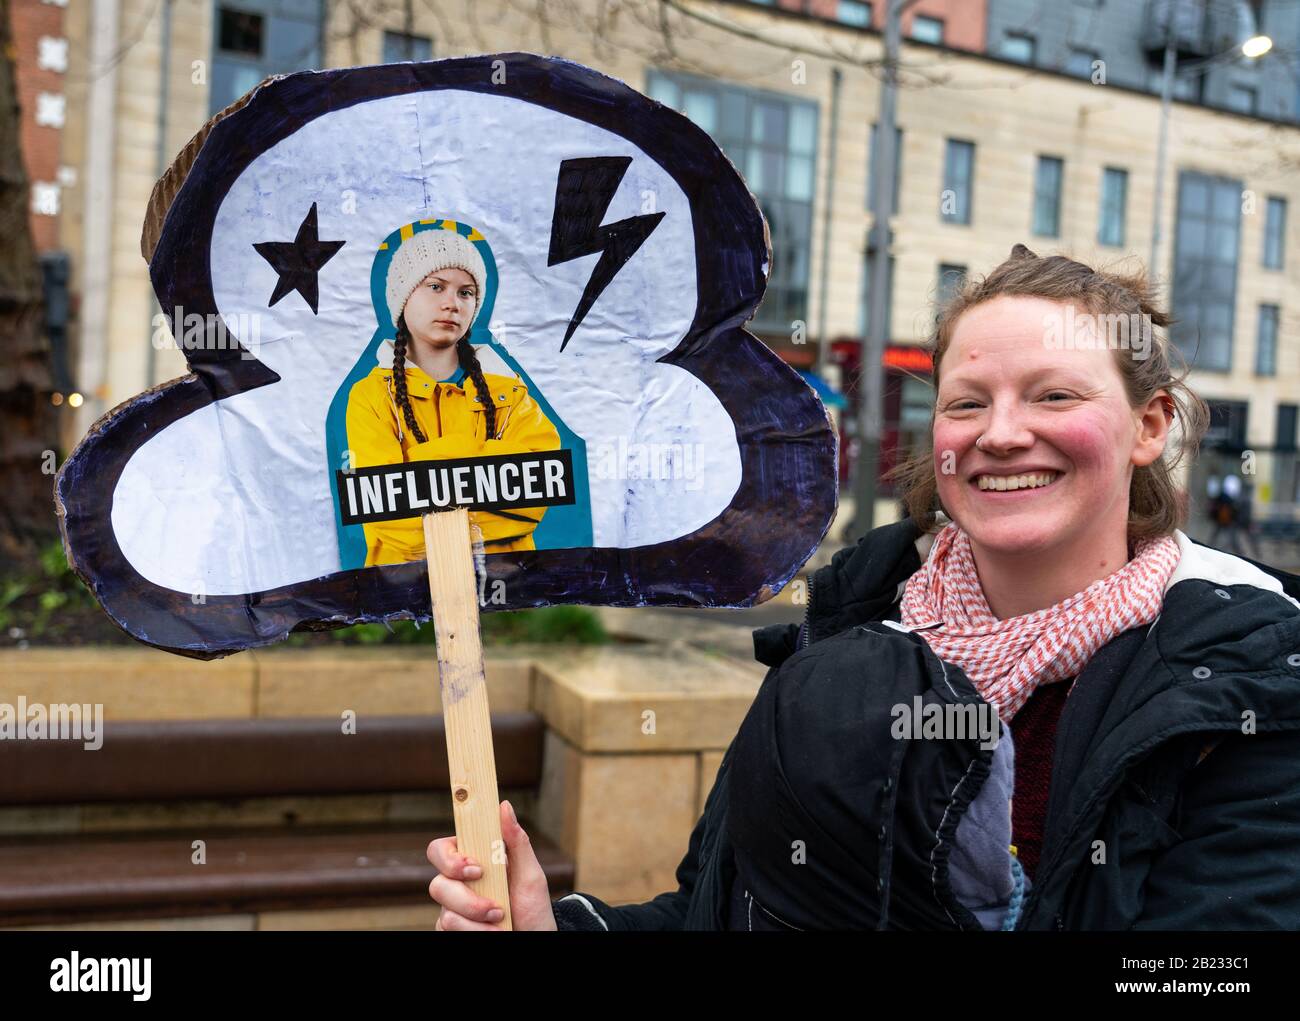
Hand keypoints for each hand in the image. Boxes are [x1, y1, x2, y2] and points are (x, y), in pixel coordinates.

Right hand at [427, 799, 557, 929]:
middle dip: (469, 900)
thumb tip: (503, 806)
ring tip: (501, 921)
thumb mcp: (530, 873)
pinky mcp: (452, 930)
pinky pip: (447, 931)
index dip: (450, 859)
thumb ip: (516, 841)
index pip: (440, 850)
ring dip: (477, 921)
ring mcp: (452, 909)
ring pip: (445, 914)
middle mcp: (457, 884)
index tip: (477, 869)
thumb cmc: (533, 907)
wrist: (534, 939)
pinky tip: (494, 932)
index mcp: (472, 861)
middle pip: (438, 885)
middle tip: (496, 908)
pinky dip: (475, 933)